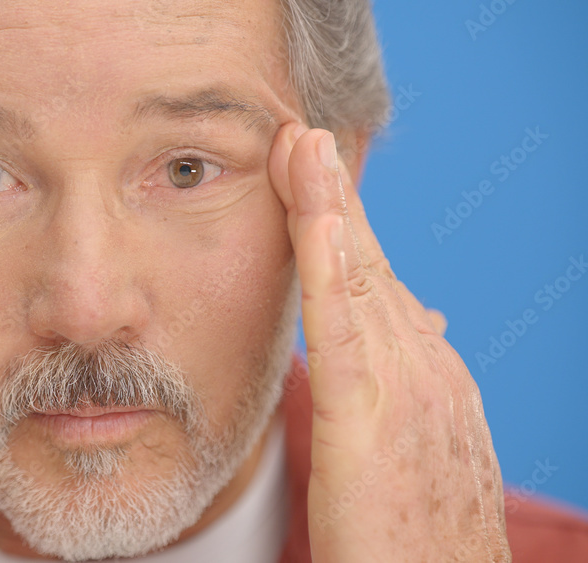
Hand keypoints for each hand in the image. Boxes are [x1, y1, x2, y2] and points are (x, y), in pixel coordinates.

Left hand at [268, 124, 510, 560]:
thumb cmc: (420, 534)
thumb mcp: (413, 446)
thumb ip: (405, 383)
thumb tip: (416, 322)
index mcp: (425, 372)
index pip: (376, 282)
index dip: (342, 223)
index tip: (309, 172)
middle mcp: (423, 364)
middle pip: (368, 262)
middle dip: (332, 194)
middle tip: (298, 132)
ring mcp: (405, 384)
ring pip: (357, 274)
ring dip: (326, 201)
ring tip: (299, 142)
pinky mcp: (373, 413)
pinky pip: (342, 320)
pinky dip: (326, 253)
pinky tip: (311, 206)